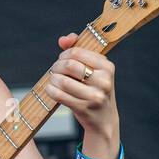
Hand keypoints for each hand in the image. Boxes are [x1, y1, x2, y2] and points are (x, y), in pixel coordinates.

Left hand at [46, 34, 118, 150]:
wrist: (103, 119)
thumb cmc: (95, 89)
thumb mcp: (94, 69)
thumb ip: (78, 50)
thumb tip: (63, 39)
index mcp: (107, 67)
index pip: (77, 52)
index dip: (64, 54)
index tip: (62, 60)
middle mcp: (104, 80)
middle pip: (69, 65)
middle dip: (57, 66)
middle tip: (55, 70)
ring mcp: (95, 96)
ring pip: (62, 81)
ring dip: (52, 79)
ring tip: (53, 80)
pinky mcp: (84, 108)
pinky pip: (59, 95)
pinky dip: (51, 91)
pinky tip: (51, 89)